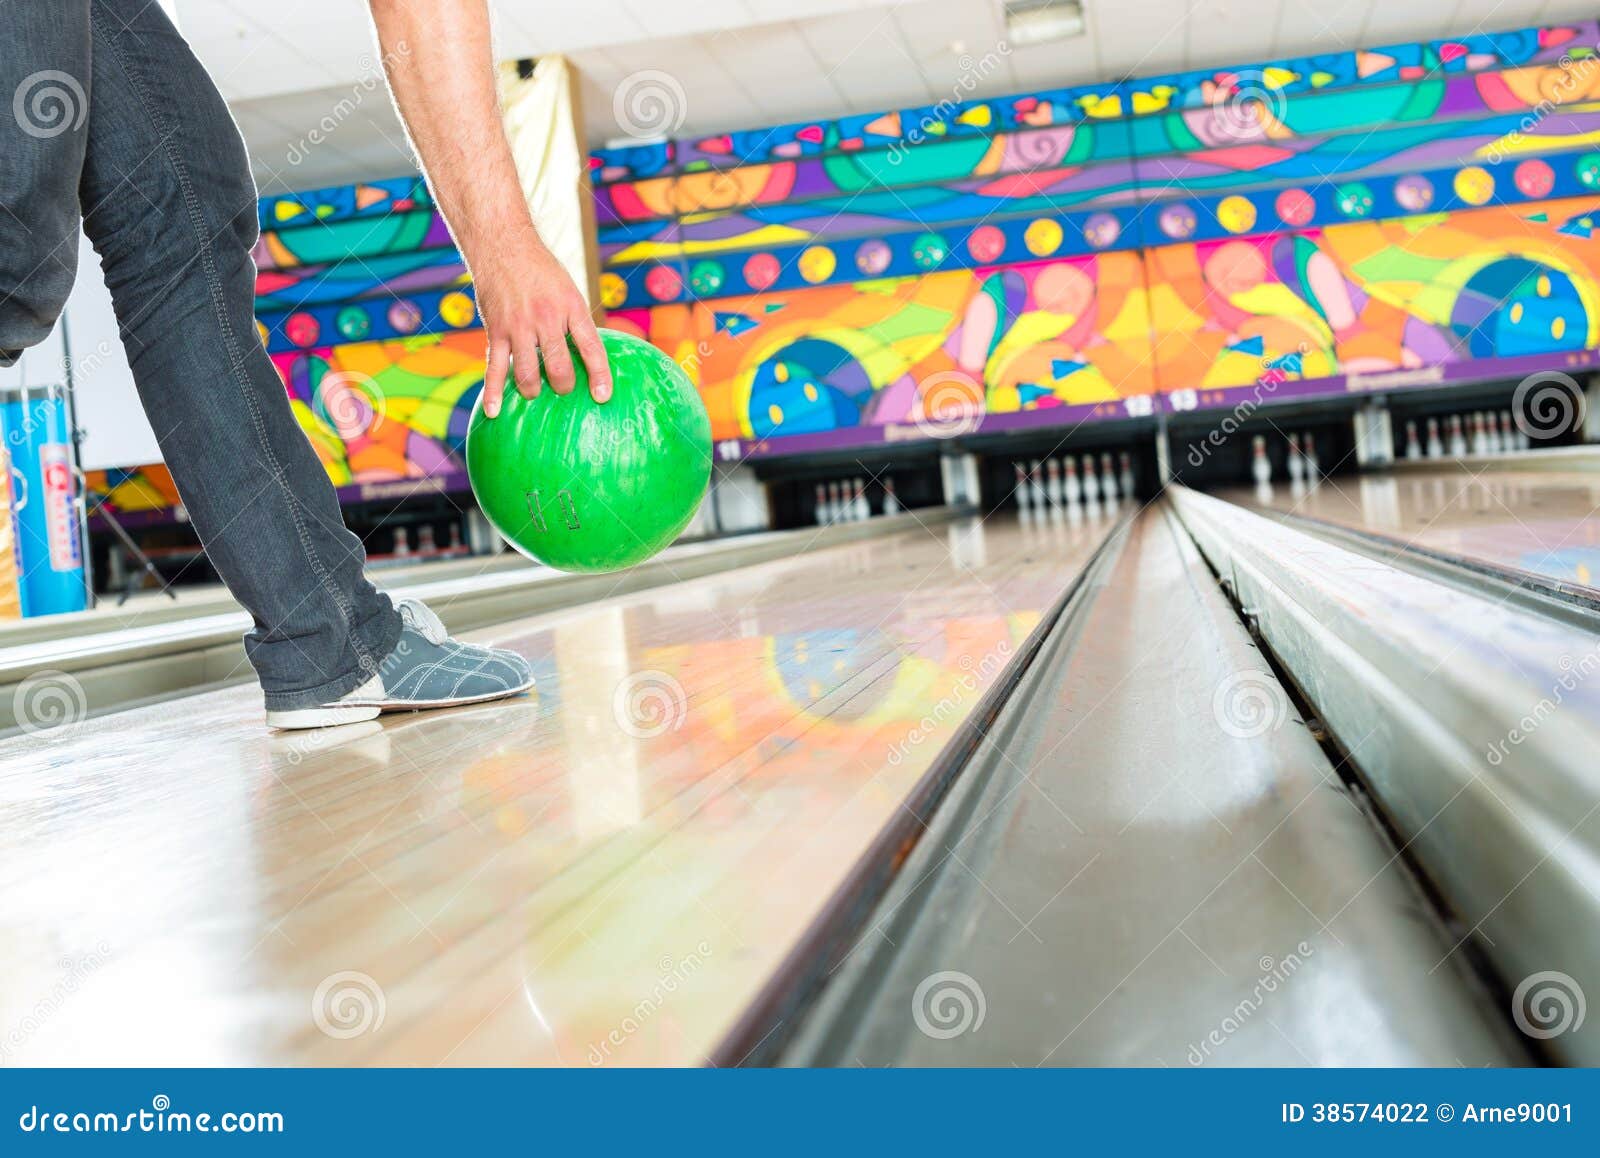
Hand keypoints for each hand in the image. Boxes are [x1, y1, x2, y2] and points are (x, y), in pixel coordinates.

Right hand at [472, 236, 611, 416]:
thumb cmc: (541, 271)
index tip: (603, 396)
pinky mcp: (496, 331)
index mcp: (571, 307)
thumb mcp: (569, 290)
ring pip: (528, 374)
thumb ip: (577, 322)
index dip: (599, 375)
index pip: (591, 347)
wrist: (503, 246)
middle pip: (559, 367)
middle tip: (563, 388)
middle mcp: (546, 318)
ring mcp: (519, 326)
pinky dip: (494, 392)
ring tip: (537, 390)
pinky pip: (495, 368)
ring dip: (534, 389)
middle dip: (564, 385)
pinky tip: (495, 413)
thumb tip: (590, 357)